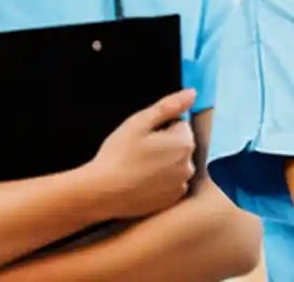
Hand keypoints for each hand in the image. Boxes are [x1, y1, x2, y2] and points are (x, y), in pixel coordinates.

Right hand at [83, 88, 198, 219]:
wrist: (100, 193)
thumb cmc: (118, 155)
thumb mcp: (139, 122)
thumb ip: (169, 106)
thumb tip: (192, 93)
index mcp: (184, 143)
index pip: (180, 126)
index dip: (160, 128)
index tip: (143, 137)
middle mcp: (189, 165)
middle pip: (180, 147)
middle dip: (164, 146)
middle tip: (138, 152)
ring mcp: (181, 185)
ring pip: (175, 166)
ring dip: (163, 164)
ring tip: (137, 168)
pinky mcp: (171, 201)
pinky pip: (170, 185)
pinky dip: (160, 183)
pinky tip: (140, 182)